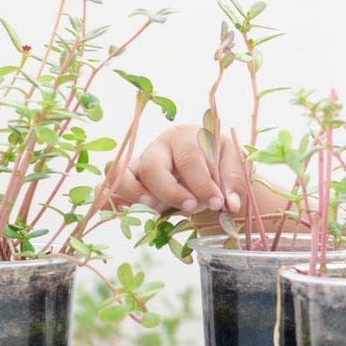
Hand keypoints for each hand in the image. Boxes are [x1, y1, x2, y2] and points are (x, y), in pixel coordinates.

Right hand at [107, 124, 247, 214]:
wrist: (209, 165)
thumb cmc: (219, 161)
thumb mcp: (234, 165)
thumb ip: (233, 181)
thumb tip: (229, 203)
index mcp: (186, 136)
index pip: (189, 159)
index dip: (202, 183)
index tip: (217, 203)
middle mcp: (159, 146)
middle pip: (152, 165)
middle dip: (170, 190)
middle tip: (191, 206)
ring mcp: (141, 162)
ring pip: (121, 169)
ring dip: (132, 190)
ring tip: (151, 206)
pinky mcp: (131, 178)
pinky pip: (111, 181)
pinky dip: (112, 194)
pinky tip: (122, 208)